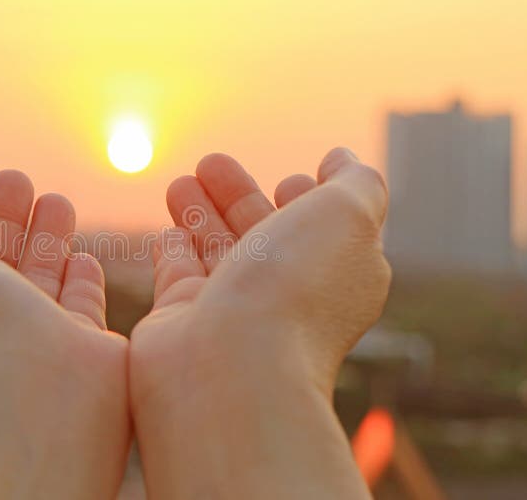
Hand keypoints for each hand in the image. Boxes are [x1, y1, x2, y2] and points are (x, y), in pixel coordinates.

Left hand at [0, 171, 128, 498]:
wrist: (29, 381)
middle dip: (1, 219)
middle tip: (15, 179)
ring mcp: (34, 343)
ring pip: (40, 278)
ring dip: (46, 236)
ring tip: (56, 199)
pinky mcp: (83, 351)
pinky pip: (80, 308)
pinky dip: (80, 281)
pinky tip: (82, 258)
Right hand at [130, 149, 389, 497]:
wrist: (231, 365)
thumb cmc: (294, 287)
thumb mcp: (348, 215)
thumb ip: (356, 183)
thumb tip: (341, 161)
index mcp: (335, 276)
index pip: (323, 235)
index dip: (310, 203)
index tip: (293, 180)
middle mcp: (285, 297)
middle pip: (261, 235)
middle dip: (238, 196)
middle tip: (211, 162)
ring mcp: (233, 312)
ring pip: (215, 251)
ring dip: (199, 212)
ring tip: (183, 179)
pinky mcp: (184, 320)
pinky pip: (179, 277)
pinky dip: (175, 249)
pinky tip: (170, 230)